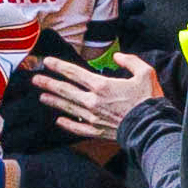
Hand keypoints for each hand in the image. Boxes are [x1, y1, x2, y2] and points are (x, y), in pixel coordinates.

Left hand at [25, 53, 160, 139]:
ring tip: (42, 96)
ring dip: (54, 101)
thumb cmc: (149, 100)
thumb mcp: (145, 72)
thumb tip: (118, 57)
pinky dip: (67, 124)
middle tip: (35, 79)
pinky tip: (58, 120)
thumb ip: (130, 61)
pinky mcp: (97, 131)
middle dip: (49, 83)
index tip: (47, 62)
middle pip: (65, 90)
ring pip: (68, 107)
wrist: (152, 128)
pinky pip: (77, 127)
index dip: (59, 66)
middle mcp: (92, 101)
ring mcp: (92, 118)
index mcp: (102, 85)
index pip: (74, 73)